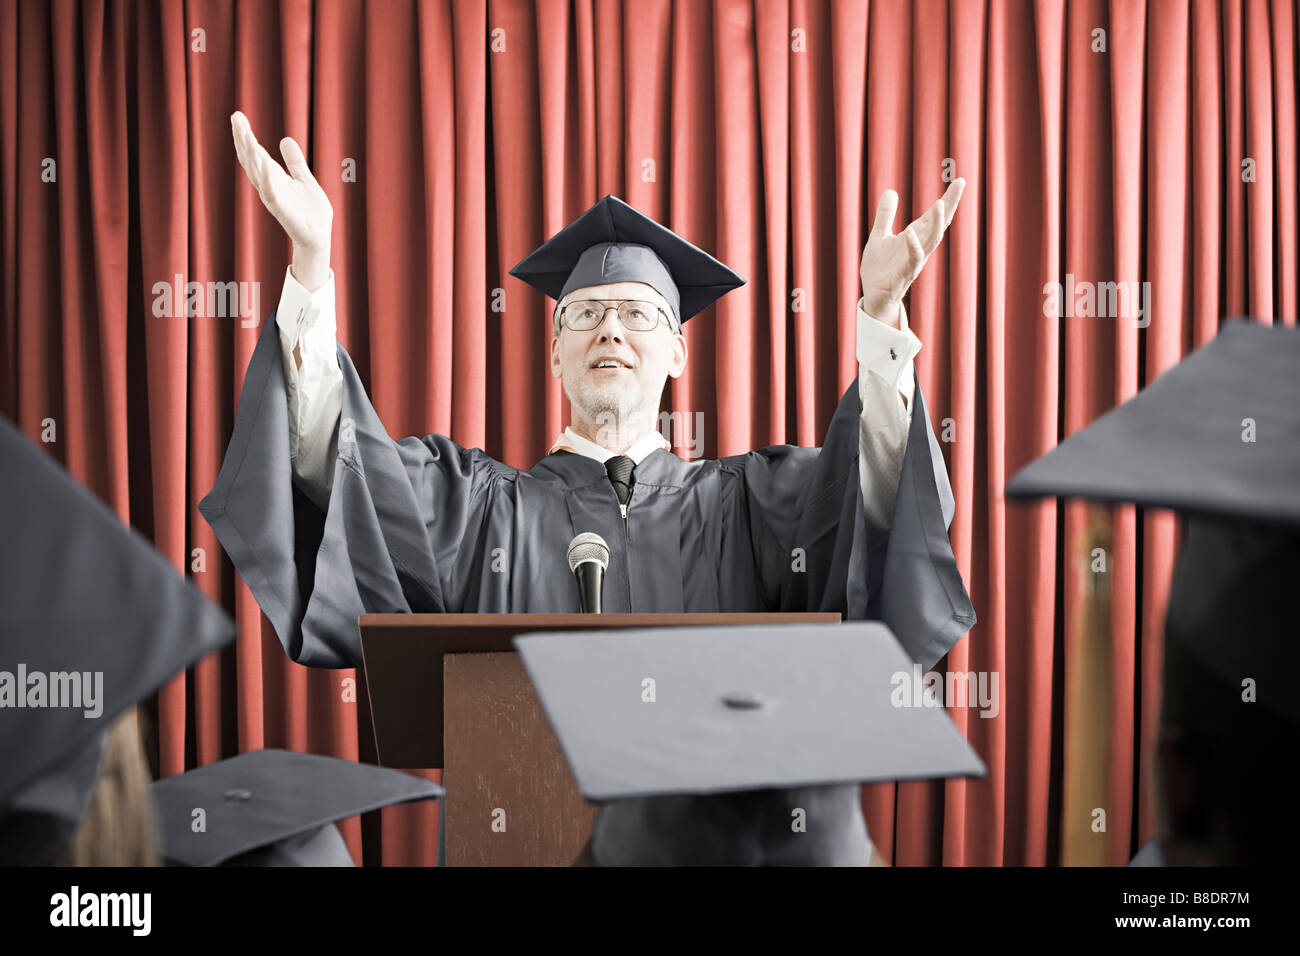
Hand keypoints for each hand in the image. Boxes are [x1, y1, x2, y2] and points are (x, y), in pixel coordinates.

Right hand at [230, 111, 332, 288]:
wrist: (318, 236)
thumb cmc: (309, 211)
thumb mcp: (304, 179)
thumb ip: (295, 162)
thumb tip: (285, 139)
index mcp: (273, 177)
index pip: (255, 153)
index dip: (245, 136)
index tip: (237, 116)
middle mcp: (269, 186)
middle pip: (251, 160)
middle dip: (243, 140)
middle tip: (236, 119)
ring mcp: (275, 198)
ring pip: (259, 175)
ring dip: (252, 157)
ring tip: (246, 137)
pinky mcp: (283, 211)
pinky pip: (272, 194)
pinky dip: (267, 181)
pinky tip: (264, 167)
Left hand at [860, 178, 963, 326]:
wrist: (873, 296)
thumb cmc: (880, 268)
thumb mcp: (879, 236)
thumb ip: (886, 215)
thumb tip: (891, 191)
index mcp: (915, 236)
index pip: (934, 215)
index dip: (948, 199)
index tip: (960, 181)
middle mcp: (919, 246)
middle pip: (939, 223)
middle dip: (950, 204)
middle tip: (961, 184)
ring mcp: (914, 260)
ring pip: (932, 240)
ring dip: (937, 223)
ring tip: (940, 203)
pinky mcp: (904, 274)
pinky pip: (913, 258)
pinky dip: (913, 245)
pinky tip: (910, 232)